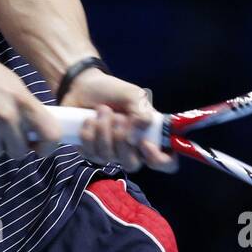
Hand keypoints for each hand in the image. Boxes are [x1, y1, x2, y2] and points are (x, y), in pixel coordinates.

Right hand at [0, 39, 59, 159]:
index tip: (39, 147)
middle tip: (5, 133)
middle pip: (20, 152)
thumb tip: (36, 130)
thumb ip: (25, 107)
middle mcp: (6, 116)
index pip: (50, 134)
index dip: (48, 146)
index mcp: (22, 100)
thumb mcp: (11, 83)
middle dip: (14, 146)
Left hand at [61, 68, 178, 172]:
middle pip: (132, 165)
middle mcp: (132, 149)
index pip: (166, 163)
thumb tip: (140, 128)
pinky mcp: (91, 151)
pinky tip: (89, 119)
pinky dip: (88, 134)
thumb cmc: (114, 92)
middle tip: (117, 117)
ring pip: (108, 157)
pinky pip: (90, 154)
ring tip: (102, 110)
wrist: (85, 86)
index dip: (158, 160)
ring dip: (103, 130)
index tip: (143, 142)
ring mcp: (111, 153)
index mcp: (150, 136)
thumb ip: (142, 112)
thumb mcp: (133, 95)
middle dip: (121, 140)